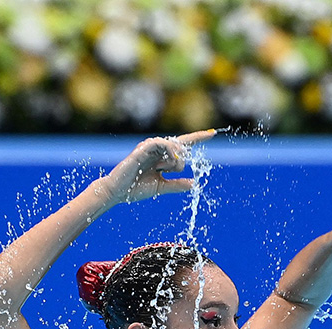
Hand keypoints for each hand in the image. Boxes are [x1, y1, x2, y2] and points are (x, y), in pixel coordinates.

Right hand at [97, 129, 215, 203]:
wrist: (118, 192)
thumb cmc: (136, 189)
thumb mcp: (162, 187)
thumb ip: (177, 185)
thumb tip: (193, 184)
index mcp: (162, 157)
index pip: (183, 144)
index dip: (197, 138)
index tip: (212, 133)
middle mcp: (157, 150)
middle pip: (181, 146)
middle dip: (181, 160)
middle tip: (168, 171)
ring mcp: (149, 148)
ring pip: (172, 144)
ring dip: (174, 158)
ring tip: (165, 169)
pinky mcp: (142, 149)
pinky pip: (160, 143)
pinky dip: (168, 150)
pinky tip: (165, 161)